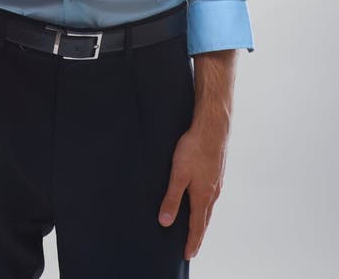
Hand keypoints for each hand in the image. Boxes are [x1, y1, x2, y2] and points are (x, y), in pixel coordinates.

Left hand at [158, 125, 227, 258]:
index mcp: (203, 196)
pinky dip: (206, 205)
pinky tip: (203, 200)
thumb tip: (165, 222)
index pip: (197, 226)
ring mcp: (217, 182)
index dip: (192, 242)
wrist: (212, 128)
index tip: (188, 255)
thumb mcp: (178, 174)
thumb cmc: (195, 149)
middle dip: (198, 235)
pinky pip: (211, 195)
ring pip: (209, 207)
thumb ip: (172, 199)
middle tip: (193, 248)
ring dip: (203, 220)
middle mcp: (213, 193)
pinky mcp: (217, 171)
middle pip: (205, 220)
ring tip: (197, 227)